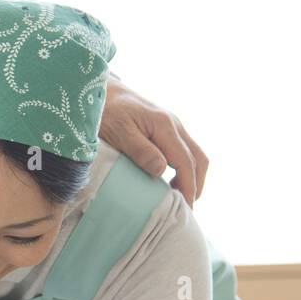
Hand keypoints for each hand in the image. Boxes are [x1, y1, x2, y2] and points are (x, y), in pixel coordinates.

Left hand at [101, 78, 208, 206]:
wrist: (102, 90)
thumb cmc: (107, 113)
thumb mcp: (120, 133)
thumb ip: (140, 151)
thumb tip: (161, 170)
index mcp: (165, 126)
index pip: (186, 162)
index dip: (189, 187)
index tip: (186, 208)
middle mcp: (174, 124)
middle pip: (198, 159)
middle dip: (196, 185)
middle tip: (186, 209)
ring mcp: (172, 125)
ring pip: (193, 154)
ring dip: (192, 177)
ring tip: (180, 199)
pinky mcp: (166, 128)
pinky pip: (183, 151)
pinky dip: (184, 169)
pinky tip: (171, 182)